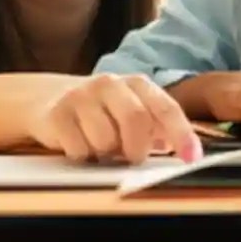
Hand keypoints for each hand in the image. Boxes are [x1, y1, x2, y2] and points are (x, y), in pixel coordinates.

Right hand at [29, 74, 201, 163]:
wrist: (48, 99)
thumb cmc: (102, 112)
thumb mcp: (132, 113)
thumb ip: (158, 128)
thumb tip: (186, 150)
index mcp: (137, 84)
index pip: (166, 108)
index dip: (182, 134)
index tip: (192, 158)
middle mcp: (110, 83)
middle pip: (136, 118)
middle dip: (137, 147)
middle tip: (132, 158)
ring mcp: (81, 96)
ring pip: (105, 139)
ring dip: (107, 155)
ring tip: (102, 148)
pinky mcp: (57, 114)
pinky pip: (80, 149)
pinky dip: (85, 157)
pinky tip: (81, 146)